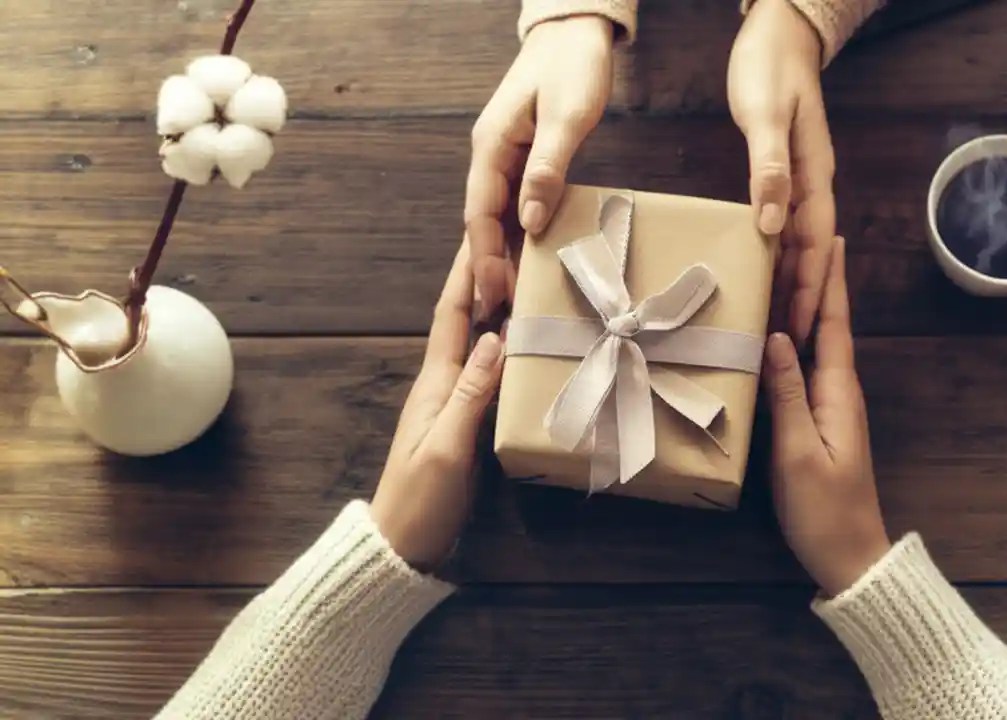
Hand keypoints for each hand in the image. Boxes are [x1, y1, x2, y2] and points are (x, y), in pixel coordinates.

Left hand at [370, 244, 505, 569]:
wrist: (403, 546)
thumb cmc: (420, 499)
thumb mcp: (447, 447)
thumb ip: (470, 394)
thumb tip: (495, 338)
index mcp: (435, 382)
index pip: (452, 314)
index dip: (466, 273)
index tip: (484, 229)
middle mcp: (444, 384)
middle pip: (466, 319)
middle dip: (486, 278)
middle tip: (516, 242)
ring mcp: (454, 403)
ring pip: (480, 342)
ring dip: (498, 308)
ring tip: (529, 278)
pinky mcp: (466, 423)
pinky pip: (489, 372)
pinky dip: (506, 347)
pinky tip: (527, 342)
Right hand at [466, 16, 614, 318]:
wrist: (576, 34)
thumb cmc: (573, 67)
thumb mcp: (567, 117)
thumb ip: (548, 169)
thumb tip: (530, 221)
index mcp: (490, 146)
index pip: (479, 212)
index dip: (484, 255)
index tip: (494, 291)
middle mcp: (491, 156)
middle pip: (482, 222)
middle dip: (488, 266)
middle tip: (499, 313)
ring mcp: (506, 159)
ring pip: (499, 218)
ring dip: (504, 256)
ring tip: (514, 300)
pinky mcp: (525, 162)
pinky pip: (518, 206)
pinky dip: (522, 236)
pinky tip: (533, 262)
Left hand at [728, 0, 836, 342]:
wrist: (778, 32)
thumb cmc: (770, 69)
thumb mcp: (767, 118)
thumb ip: (771, 169)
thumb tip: (772, 226)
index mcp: (815, 175)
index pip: (814, 245)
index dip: (807, 289)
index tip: (796, 329)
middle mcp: (811, 183)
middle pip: (808, 253)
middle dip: (799, 298)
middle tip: (782, 344)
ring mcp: (798, 179)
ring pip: (796, 243)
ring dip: (786, 281)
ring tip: (770, 321)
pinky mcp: (781, 173)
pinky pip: (780, 225)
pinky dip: (772, 253)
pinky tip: (757, 271)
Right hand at [764, 238, 890, 596]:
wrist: (849, 557)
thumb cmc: (824, 509)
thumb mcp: (800, 452)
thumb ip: (788, 394)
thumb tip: (774, 336)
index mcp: (837, 390)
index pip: (832, 322)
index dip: (829, 279)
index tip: (828, 234)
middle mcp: (835, 389)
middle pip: (824, 323)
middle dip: (816, 279)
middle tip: (803, 233)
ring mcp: (826, 405)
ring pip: (813, 341)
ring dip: (804, 303)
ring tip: (788, 265)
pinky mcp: (814, 421)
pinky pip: (802, 366)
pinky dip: (791, 338)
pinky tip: (774, 329)